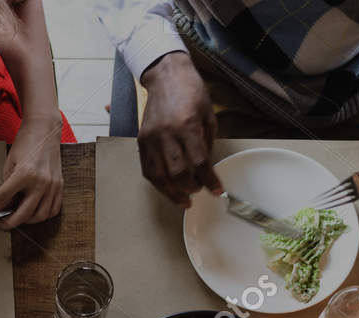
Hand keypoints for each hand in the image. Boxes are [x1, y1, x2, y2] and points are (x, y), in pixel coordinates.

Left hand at [0, 116, 62, 229]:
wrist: (45, 130)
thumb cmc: (26, 143)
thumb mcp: (9, 163)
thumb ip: (6, 186)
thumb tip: (2, 206)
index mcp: (25, 173)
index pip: (2, 200)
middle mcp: (41, 182)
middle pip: (22, 215)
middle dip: (7, 223)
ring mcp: (53, 186)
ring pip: (40, 217)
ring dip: (26, 222)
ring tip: (16, 217)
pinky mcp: (60, 186)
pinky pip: (53, 210)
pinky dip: (41, 216)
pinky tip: (33, 212)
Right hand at [136, 52, 221, 206]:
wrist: (166, 76)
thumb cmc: (189, 91)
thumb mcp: (208, 114)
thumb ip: (207, 143)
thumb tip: (206, 168)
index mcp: (186, 125)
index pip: (199, 162)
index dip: (209, 180)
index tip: (216, 189)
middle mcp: (166, 133)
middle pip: (177, 173)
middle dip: (191, 188)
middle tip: (199, 190)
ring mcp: (151, 138)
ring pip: (159, 176)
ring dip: (172, 193)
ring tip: (183, 200)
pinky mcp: (142, 140)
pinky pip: (147, 169)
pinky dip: (158, 183)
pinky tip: (168, 188)